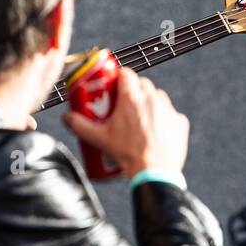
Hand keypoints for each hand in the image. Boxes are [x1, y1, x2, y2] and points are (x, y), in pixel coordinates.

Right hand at [62, 67, 187, 179]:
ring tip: (138, 120)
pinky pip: (170, 114)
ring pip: (157, 97)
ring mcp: (168, 109)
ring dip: (148, 103)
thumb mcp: (98, 139)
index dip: (118, 78)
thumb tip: (66, 117)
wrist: (154, 173)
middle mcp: (152, 98)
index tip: (113, 86)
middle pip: (141, 84)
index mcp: (131, 98)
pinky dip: (163, 119)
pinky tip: (154, 131)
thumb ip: (78, 125)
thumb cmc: (127, 154)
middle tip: (122, 106)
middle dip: (132, 91)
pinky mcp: (179, 122)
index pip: (125, 73)